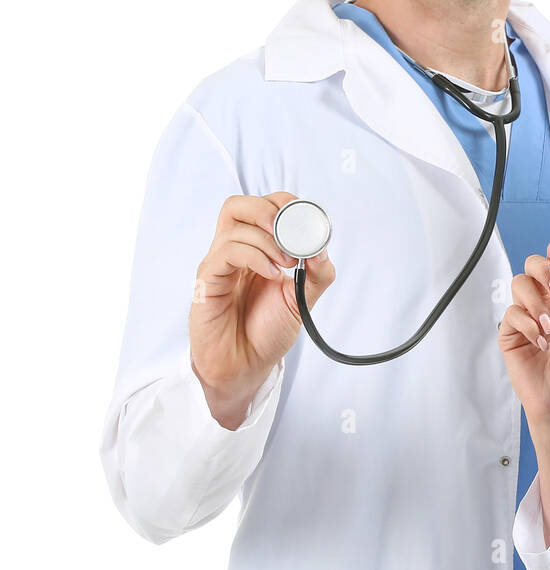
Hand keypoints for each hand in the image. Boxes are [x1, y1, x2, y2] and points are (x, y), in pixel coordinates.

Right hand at [189, 193, 335, 427]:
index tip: (307, 220)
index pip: (263, 206)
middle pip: (238, 205)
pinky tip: (272, 274)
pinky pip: (226, 252)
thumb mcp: (302, 298)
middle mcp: (234, 250)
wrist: (245, 365)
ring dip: (268, 240)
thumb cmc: (267, 330)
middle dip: (268, 210)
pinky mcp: (207, 280)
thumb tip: (322, 246)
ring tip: (287, 265)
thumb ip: (318, 272)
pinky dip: (255, 257)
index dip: (283, 204)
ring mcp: (218, 263)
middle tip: (292, 235)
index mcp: (256, 248)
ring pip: (234, 225)